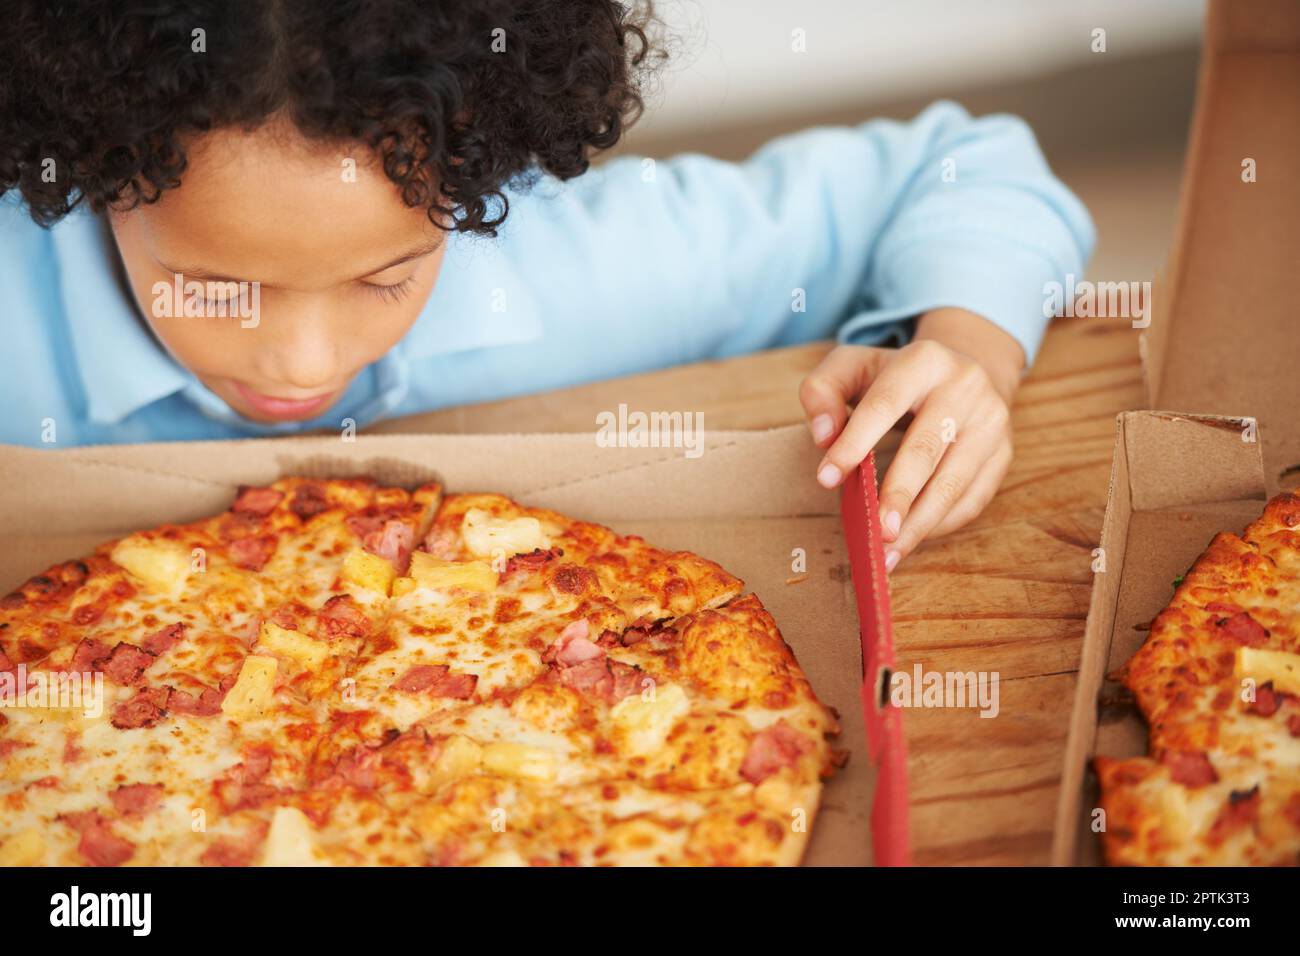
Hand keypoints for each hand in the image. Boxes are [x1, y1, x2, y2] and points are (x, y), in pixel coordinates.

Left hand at [798, 309, 1021, 570]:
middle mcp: (965, 387)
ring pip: (954, 481)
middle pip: (926, 448)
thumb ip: (823, 391)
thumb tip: (822, 437)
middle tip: (874, 531)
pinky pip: (973, 498)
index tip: (826, 479)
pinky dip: (941, 525)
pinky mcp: (1003, 453)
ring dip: (919, 523)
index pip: (884, 405)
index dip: (854, 443)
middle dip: (898, 494)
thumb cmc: (896, 377)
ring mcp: (991, 422)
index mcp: (924, 360)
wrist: (965, 371)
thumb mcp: (854, 367)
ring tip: (888, 553)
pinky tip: (912, 539)